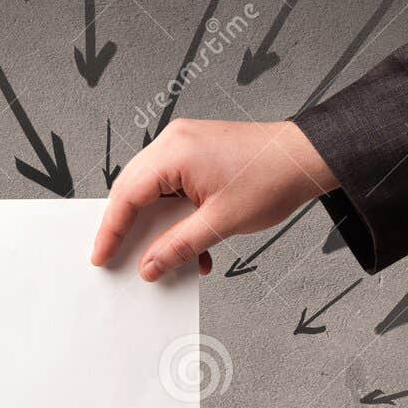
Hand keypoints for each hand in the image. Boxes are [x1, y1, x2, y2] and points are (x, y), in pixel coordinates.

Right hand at [90, 119, 336, 280]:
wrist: (306, 157)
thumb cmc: (272, 178)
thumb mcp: (220, 223)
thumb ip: (178, 247)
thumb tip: (150, 266)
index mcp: (175, 152)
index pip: (128, 194)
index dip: (111, 230)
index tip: (101, 256)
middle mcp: (174, 141)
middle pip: (133, 189)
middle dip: (127, 227)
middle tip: (119, 258)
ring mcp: (185, 143)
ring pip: (152, 190)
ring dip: (156, 224)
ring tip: (163, 255)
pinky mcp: (197, 151)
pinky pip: (172, 184)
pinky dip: (175, 213)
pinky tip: (190, 240)